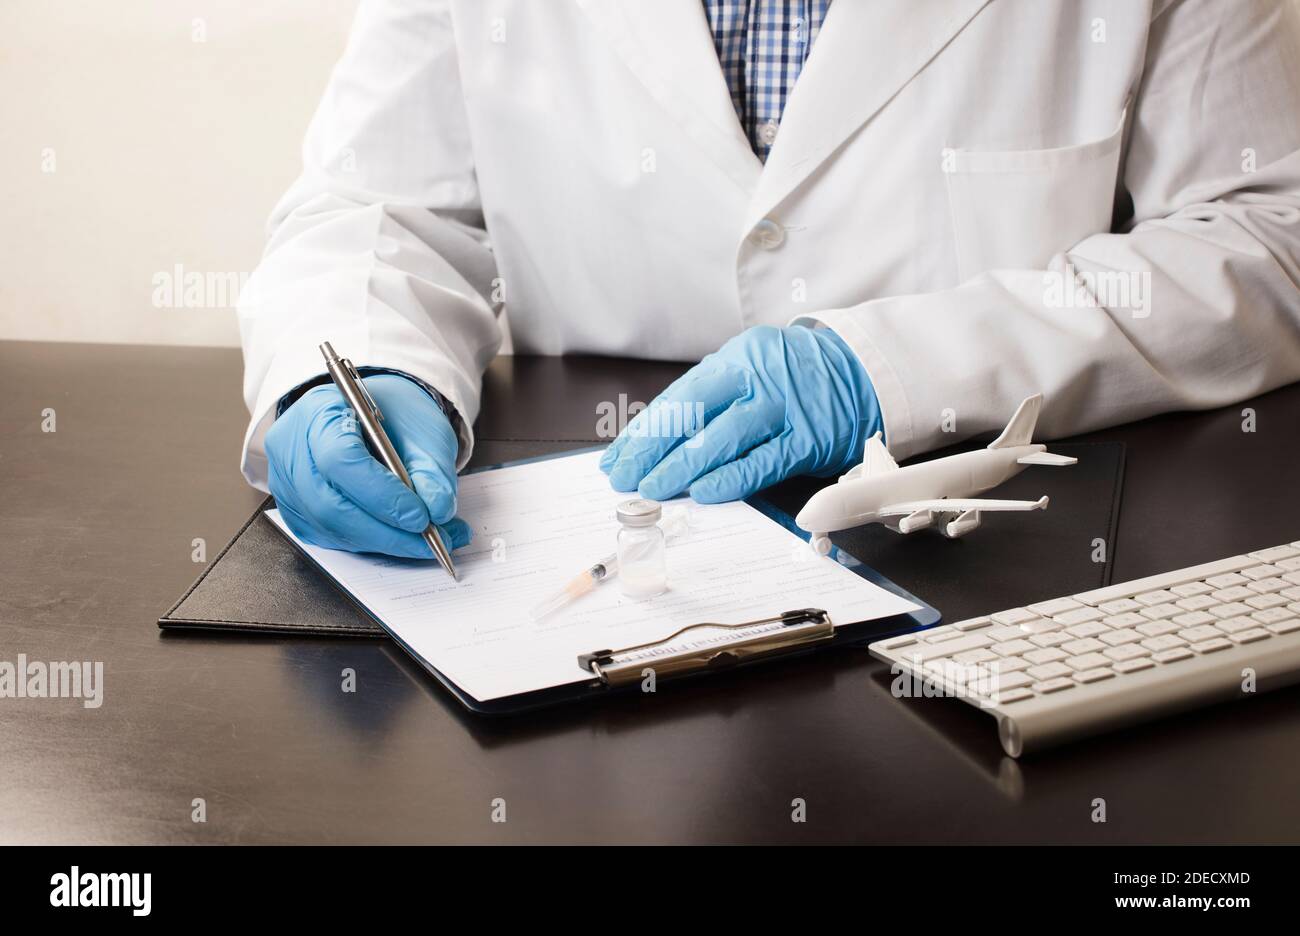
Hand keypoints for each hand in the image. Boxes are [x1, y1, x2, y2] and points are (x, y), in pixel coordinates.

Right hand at [266, 373, 470, 557]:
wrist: (373, 420)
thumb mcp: (422, 428)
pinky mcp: (298, 513)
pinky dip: (372, 542)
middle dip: (386, 531)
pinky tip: (401, 536)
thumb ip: (432, 469)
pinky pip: (332, 538)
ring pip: (332, 529)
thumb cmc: (392, 415)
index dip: (382, 495)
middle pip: (330, 505)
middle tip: (433, 539)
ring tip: (429, 539)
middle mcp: (291, 451)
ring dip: (385, 541)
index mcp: (318, 414)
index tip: (421, 516)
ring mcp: (288, 485)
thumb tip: (437, 510)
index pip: (340, 461)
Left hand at [599, 325, 880, 502]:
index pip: (680, 398)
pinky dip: (730, 477)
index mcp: (736, 359)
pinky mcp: (808, 437)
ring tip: (654, 489)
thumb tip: (659, 442)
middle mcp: (757, 377)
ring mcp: (783, 407)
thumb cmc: (798, 379)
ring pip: (723, 437)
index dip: (645, 431)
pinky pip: (763, 460)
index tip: (618, 458)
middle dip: (653, 450)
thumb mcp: (753, 372)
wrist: (864, 374)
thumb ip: (713, 401)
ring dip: (683, 467)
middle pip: (693, 414)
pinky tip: (703, 491)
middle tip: (626, 478)